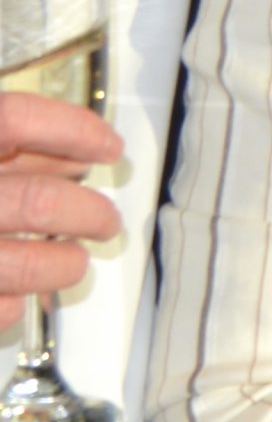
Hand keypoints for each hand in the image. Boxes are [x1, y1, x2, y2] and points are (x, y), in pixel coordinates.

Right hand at [0, 92, 123, 327]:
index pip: (13, 119)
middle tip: (106, 221)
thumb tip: (78, 156)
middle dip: (88, 214)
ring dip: (65, 265)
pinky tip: (17, 292)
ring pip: (27, 263)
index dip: (72, 130)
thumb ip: (11, 148)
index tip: (109, 147)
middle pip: (38, 201)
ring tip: (74, 261)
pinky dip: (16, 301)